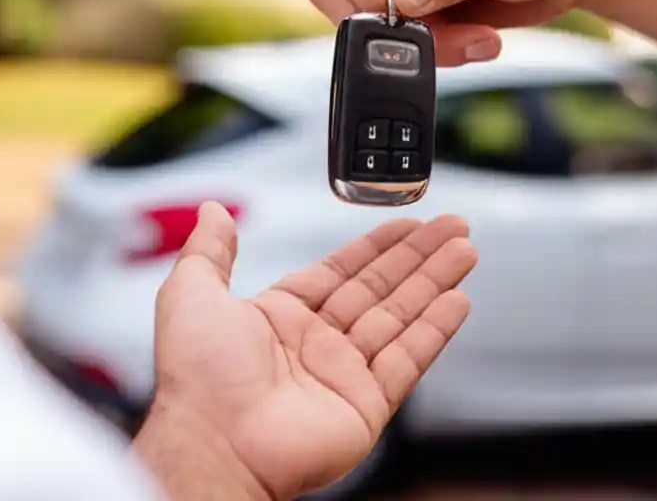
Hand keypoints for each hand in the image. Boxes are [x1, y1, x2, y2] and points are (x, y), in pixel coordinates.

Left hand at [135, 202, 475, 499]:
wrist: (214, 443)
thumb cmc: (196, 379)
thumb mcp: (190, 294)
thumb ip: (208, 250)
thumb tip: (212, 212)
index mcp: (279, 319)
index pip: (340, 272)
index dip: (375, 246)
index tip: (407, 223)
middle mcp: (315, 345)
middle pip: (379, 289)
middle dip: (418, 256)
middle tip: (453, 226)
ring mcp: (342, 375)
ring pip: (400, 317)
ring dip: (434, 283)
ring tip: (465, 250)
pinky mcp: (365, 405)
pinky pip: (407, 360)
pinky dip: (434, 330)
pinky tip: (457, 301)